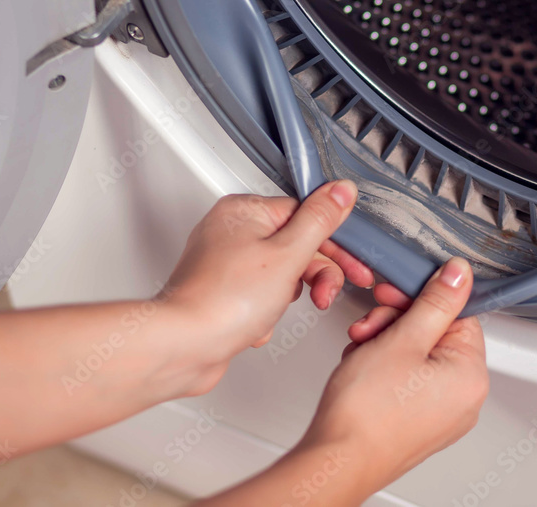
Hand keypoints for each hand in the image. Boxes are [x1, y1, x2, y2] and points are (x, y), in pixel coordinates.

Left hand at [160, 181, 374, 374]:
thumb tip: (341, 190)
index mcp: (245, 210)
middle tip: (324, 295)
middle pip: (294, 246)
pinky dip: (263, 315)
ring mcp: (223, 263)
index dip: (333, 246)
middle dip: (312, 277)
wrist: (184, 346)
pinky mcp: (220, 293)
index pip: (306, 216)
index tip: (352, 267)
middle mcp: (230, 231)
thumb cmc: (225, 300)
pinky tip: (253, 325)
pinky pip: (259, 298)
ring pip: (279, 276)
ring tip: (274, 314)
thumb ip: (320, 220)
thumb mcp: (289, 254)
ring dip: (284, 300)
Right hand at [300, 258, 488, 494]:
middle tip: (371, 326)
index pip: (458, 315)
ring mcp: (440, 414)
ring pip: (416, 355)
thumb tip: (459, 275)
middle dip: (396, 323)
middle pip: (435, 334)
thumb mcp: (403, 338)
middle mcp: (463, 399)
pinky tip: (361, 367)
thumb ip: (435, 302)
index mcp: (471, 376)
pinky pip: (407, 379)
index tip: (394, 293)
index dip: (420, 299)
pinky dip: (383, 366)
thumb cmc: (367, 412)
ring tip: (360, 350)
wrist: (337, 458)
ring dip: (384, 342)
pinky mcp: (417, 421)